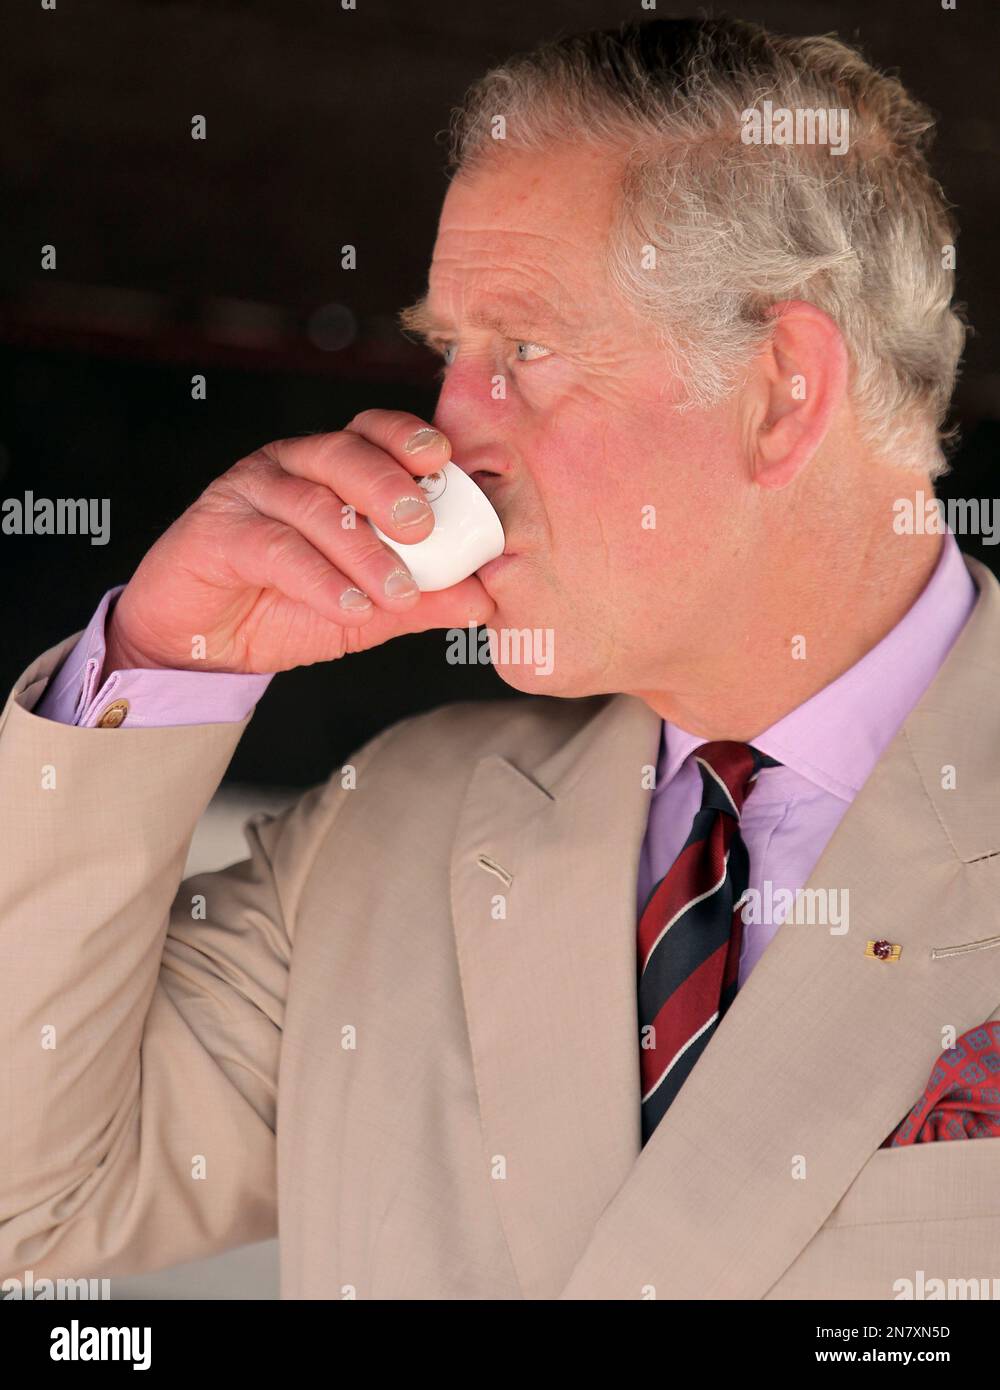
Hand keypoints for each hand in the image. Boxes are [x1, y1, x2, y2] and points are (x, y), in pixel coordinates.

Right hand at [102, 412, 495, 675]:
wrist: (205, 645)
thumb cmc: (285, 608)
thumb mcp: (367, 608)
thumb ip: (422, 599)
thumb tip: (484, 599)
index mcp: (330, 470)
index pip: (372, 433)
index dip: (407, 437)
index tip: (444, 460)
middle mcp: (290, 468)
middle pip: (343, 454)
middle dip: (389, 487)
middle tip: (424, 528)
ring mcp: (249, 494)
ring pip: (312, 504)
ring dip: (362, 550)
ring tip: (397, 591)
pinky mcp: (217, 532)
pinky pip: (274, 548)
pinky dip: (318, 579)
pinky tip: (349, 606)